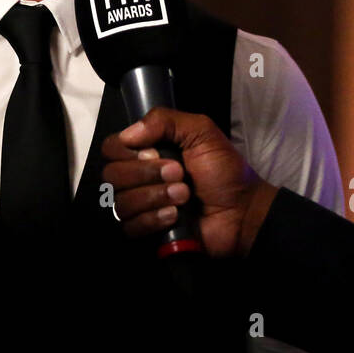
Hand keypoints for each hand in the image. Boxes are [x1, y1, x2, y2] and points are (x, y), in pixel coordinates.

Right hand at [101, 107, 280, 258]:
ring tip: (184, 196)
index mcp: (146, 151)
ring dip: (156, 197)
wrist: (242, 210)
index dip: (128, 152)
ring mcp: (141, 206)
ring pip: (121, 202)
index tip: (156, 153)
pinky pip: (131, 226)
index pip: (111, 148)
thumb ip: (164, 120)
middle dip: (147, 174)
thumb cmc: (223, 170)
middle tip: (179, 174)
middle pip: (111, 175)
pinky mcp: (147, 232)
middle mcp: (138, 177)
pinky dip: (155, 219)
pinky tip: (176, 216)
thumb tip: (128, 134)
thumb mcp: (201, 131)